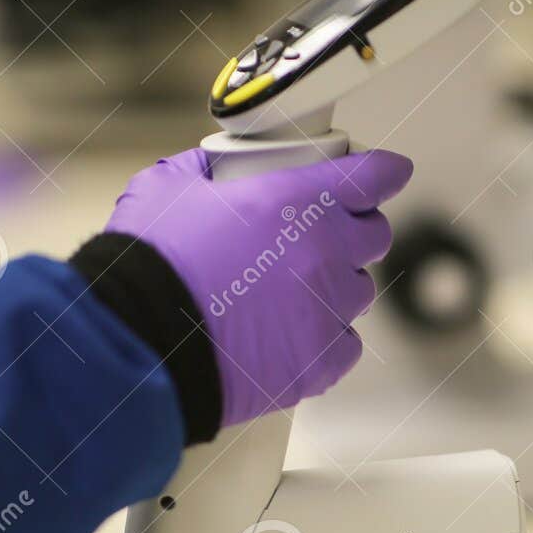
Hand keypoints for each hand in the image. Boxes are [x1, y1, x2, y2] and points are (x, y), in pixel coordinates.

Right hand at [105, 147, 412, 426]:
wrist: (141, 338)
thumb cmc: (151, 261)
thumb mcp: (169, 185)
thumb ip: (205, 169)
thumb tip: (214, 170)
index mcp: (298, 201)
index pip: (371, 176)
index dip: (384, 172)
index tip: (391, 172)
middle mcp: (325, 253)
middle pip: (373, 236)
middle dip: (354, 231)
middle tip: (321, 237)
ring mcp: (326, 311)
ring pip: (358, 293)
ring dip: (335, 287)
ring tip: (292, 294)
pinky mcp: (318, 363)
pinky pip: (345, 345)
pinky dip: (326, 339)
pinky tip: (293, 336)